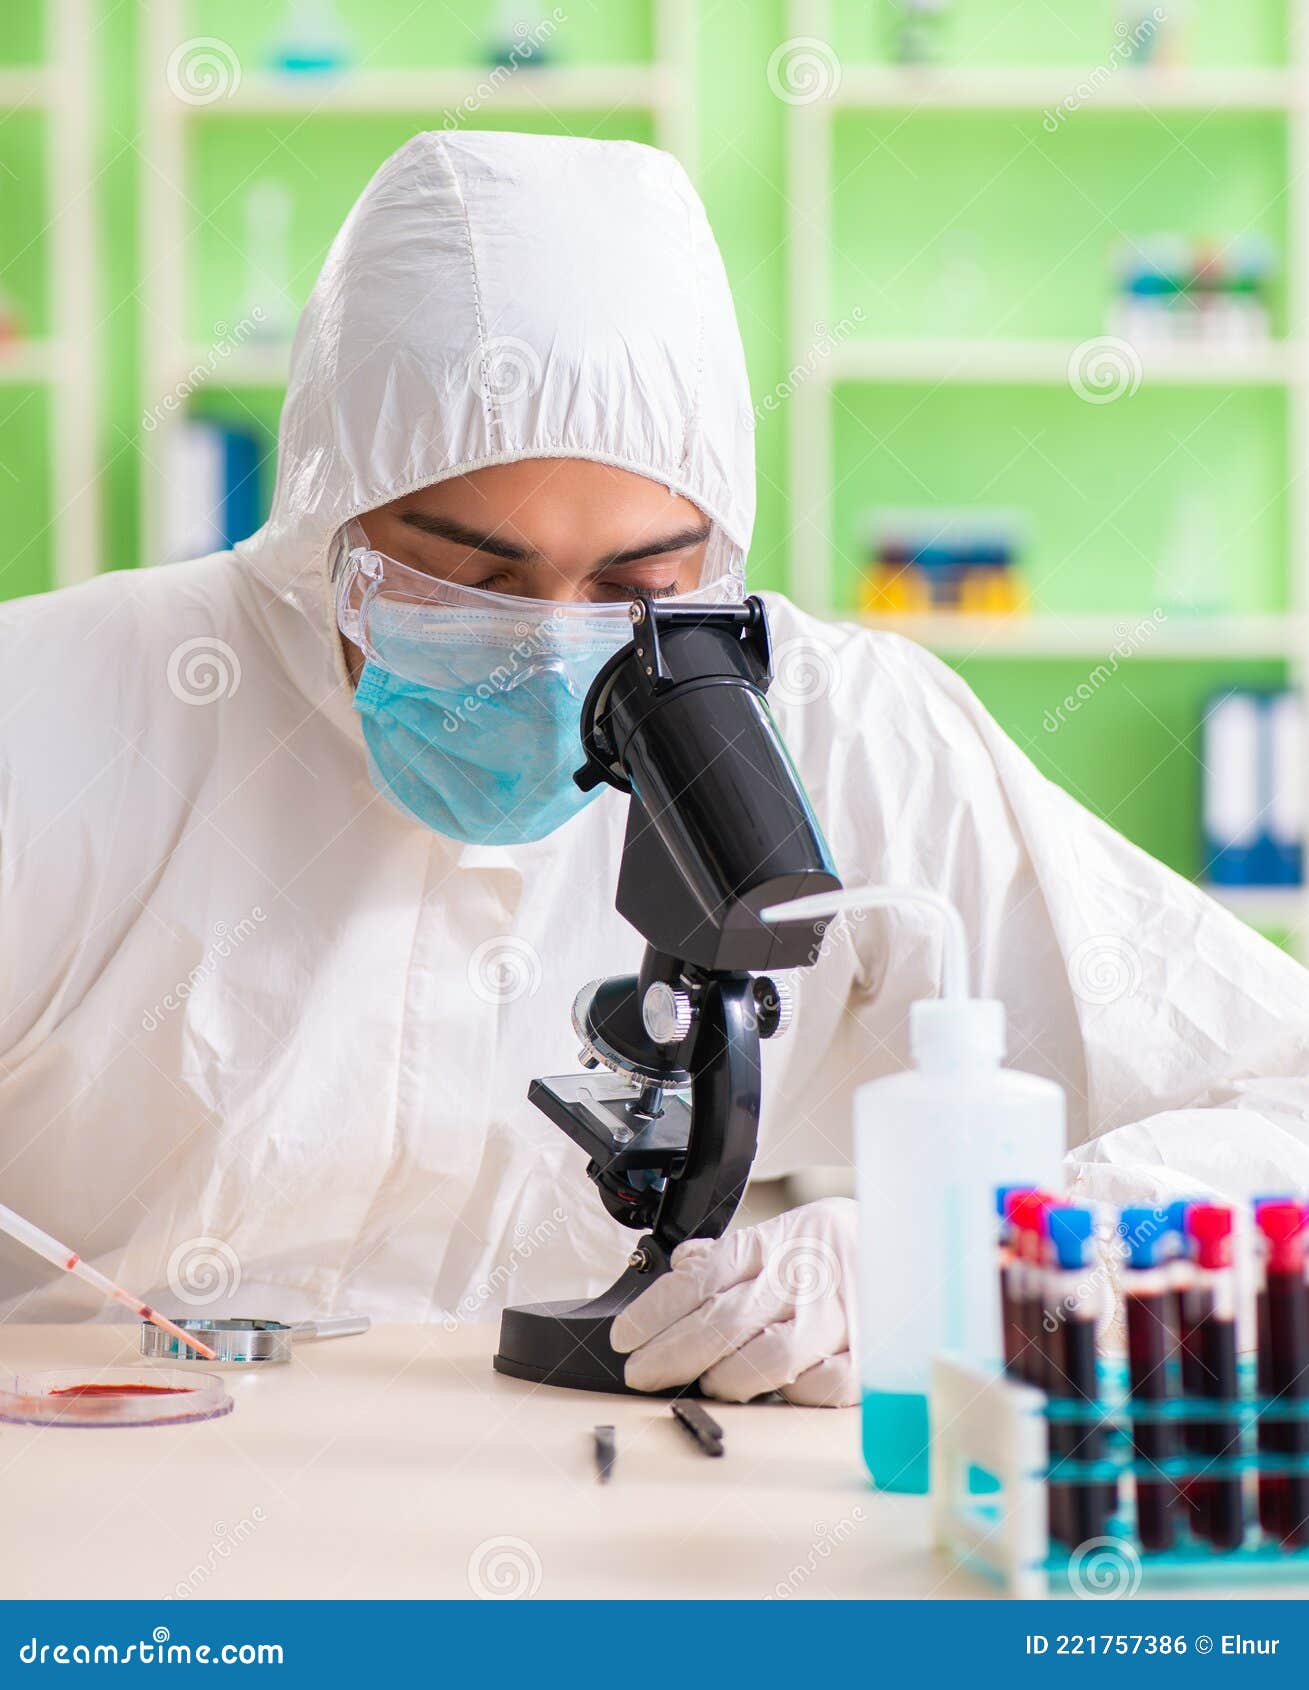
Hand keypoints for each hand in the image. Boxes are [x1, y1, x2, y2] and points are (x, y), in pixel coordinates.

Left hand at [609, 1197, 856, 1405]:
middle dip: (671, 1353)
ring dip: (724, 1378)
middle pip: (724, 1321)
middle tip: (640, 1372)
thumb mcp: (779, 1232)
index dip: (656, 1311)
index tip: (625, 1337)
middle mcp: (801, 1278)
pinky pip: (819, 1387)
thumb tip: (680, 1268)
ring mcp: (835, 1319)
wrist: (913, 1242)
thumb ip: (728, 1255)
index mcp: (772, 1244)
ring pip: (767, 1359)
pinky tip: (773, 1392)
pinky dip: (790, 1394)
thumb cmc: (833, 1248)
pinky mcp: (866, 1356)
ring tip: (704, 1384)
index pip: (702, 1278)